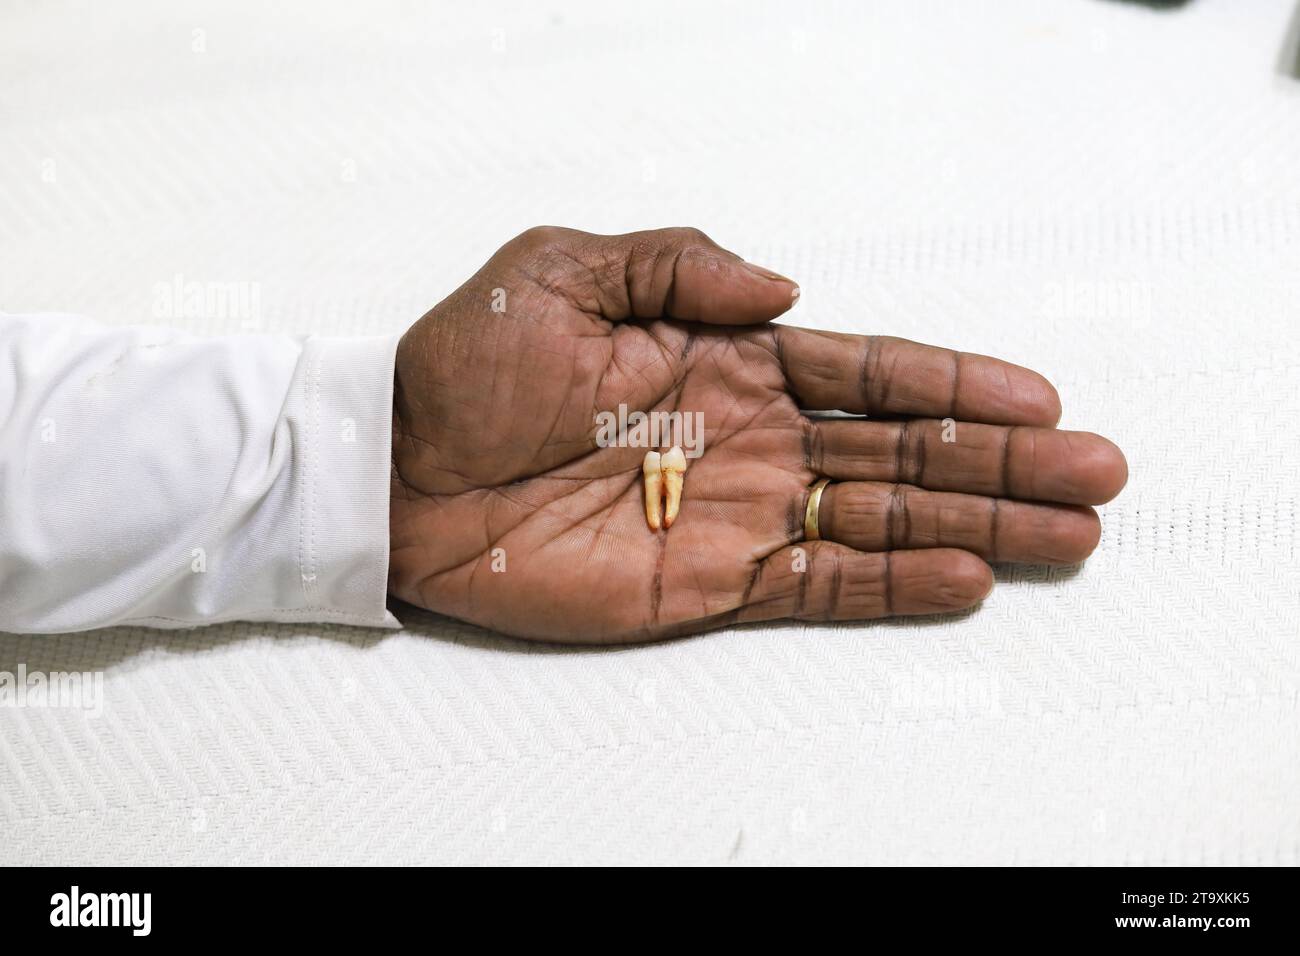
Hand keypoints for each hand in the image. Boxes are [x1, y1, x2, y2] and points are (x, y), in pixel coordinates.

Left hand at [390, 227, 1126, 642]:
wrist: (397, 471)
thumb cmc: (469, 364)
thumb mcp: (566, 269)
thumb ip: (682, 263)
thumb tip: (788, 288)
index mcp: (727, 357)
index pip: (869, 372)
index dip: (956, 386)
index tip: (1038, 398)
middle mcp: (751, 436)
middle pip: (903, 452)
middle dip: (1001, 463)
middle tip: (1096, 474)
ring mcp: (738, 513)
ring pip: (882, 521)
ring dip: (978, 526)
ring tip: (1067, 533)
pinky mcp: (706, 583)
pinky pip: (818, 587)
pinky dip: (893, 586)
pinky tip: (966, 578)